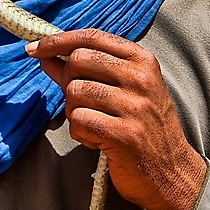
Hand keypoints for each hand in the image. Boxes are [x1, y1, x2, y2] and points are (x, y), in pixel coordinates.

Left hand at [26, 28, 206, 209]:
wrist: (173, 173)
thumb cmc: (143, 127)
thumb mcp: (123, 89)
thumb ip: (85, 69)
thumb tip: (45, 55)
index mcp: (142, 60)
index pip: (91, 37)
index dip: (58, 40)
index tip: (35, 48)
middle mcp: (140, 78)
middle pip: (78, 60)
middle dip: (68, 81)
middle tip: (80, 102)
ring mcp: (134, 106)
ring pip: (74, 91)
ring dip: (74, 111)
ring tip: (94, 124)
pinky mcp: (124, 135)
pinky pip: (79, 120)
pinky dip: (80, 133)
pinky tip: (97, 140)